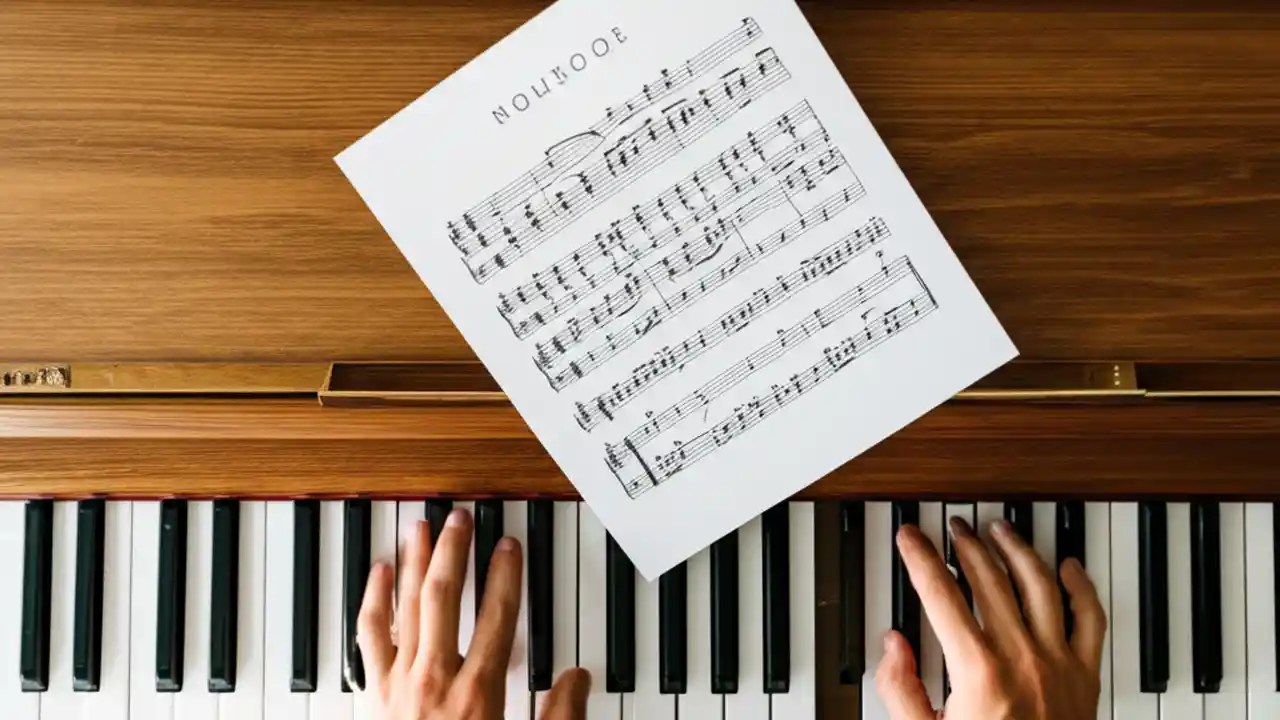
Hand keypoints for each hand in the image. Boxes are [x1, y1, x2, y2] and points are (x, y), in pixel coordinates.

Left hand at [357, 508, 589, 719]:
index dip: (505, 576)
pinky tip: (377, 574)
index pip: (496, 617)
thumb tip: (579, 678)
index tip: (509, 546)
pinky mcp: (371, 696)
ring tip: (419, 528)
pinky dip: (372, 601)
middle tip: (460, 518)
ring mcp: (397, 685)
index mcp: (477, 694)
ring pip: (403, 608)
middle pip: (442, 599)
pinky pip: (368, 637)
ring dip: (412, 564)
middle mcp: (434, 681)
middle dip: (452, 552)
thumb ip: (559, 718)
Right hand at [876, 517, 1105, 719]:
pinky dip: (1080, 586)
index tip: (910, 537)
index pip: (941, 595)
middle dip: (965, 544)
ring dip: (1017, 550)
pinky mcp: (1087, 677)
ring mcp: (1059, 664)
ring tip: (999, 529)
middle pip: (990, 579)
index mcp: (979, 672)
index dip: (920, 558)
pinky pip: (1091, 618)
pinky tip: (1068, 566)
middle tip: (950, 527)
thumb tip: (893, 645)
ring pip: (1039, 585)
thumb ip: (902, 690)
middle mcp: (1022, 658)